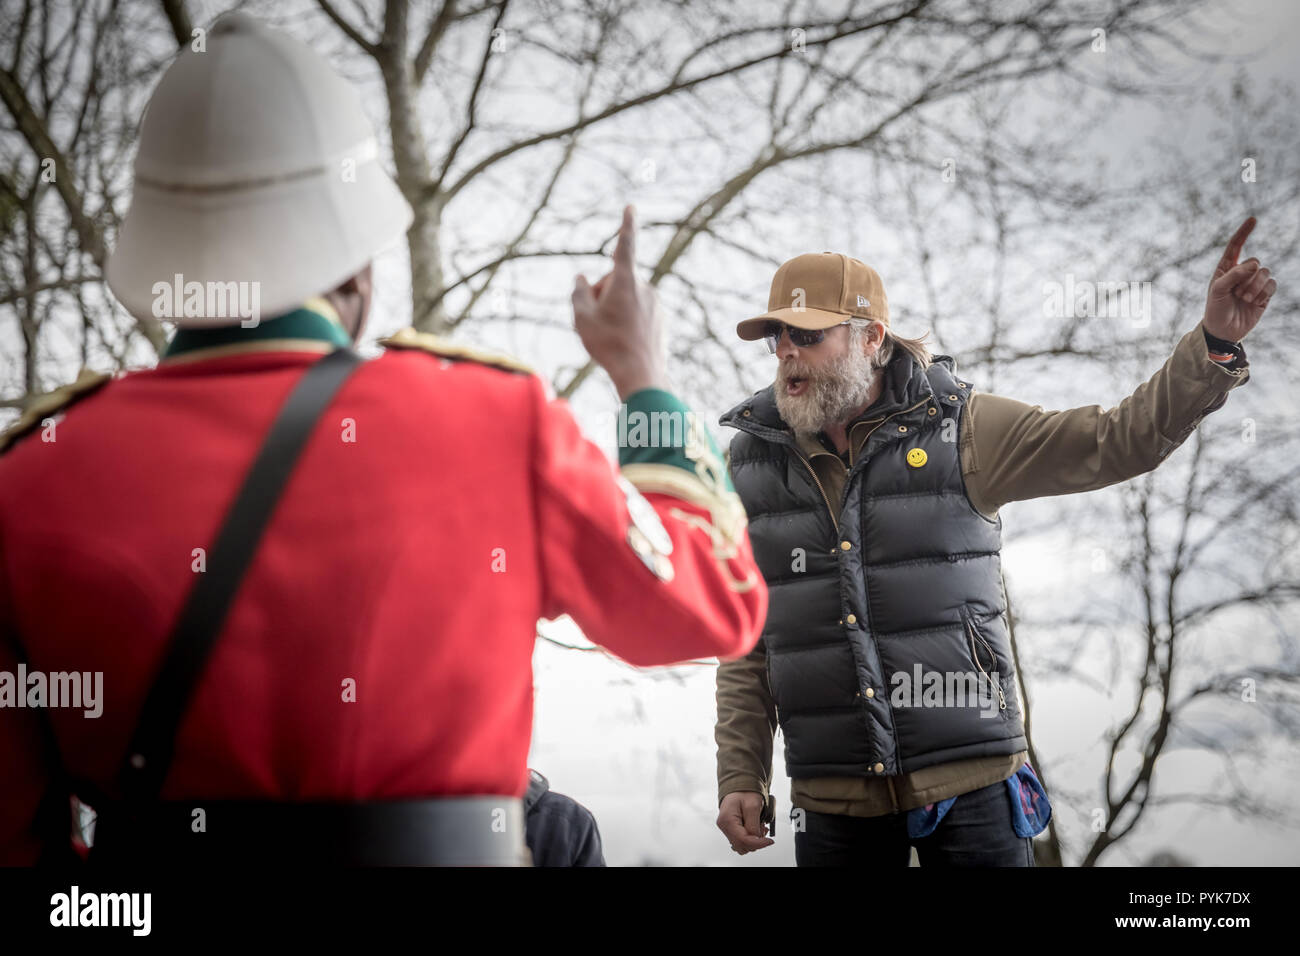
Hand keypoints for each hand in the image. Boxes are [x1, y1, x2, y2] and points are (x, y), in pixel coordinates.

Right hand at [572, 205, 665, 398]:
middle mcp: (645, 288)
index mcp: (626, 281)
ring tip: (611, 335)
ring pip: (627, 298)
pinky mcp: (661, 319)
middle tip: (596, 322)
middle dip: (603, 294)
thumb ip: (579, 293)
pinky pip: (638, 313)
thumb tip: (582, 279)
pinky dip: (628, 321)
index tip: (631, 207)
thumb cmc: (609, 344)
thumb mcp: (582, 318)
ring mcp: (655, 304)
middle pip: (616, 281)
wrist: (641, 374)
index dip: (626, 225)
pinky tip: (623, 342)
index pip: (625, 245)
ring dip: (615, 309)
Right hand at [716, 790, 774, 854]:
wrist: (740, 786)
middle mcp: (724, 826)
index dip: (759, 843)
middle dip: (756, 841)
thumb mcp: (753, 805)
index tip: (769, 841)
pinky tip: (755, 828)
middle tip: (763, 828)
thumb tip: (756, 839)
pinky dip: (750, 838)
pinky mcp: (731, 829)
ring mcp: (727, 828)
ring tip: (759, 826)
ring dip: (753, 840)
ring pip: (742, 845)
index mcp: (727, 820)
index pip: (743, 841)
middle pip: (742, 846)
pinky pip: (741, 840)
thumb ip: (754, 825)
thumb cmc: (744, 792)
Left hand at [1203, 216, 1276, 342]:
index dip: (1244, 232)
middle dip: (1246, 278)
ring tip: (1243, 299)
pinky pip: (1271, 285)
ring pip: (1264, 273)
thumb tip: (1255, 264)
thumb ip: (1234, 274)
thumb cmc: (1215, 309)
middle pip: (1254, 262)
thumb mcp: (1217, 290)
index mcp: (1226, 268)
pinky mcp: (1264, 294)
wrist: (1223, 331)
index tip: (1253, 219)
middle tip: (1236, 294)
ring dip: (1254, 287)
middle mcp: (1241, 273)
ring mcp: (1254, 283)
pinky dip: (1263, 293)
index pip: (1236, 246)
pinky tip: (1254, 303)